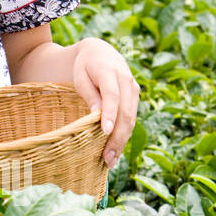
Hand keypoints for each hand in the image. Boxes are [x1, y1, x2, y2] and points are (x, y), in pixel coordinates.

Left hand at [71, 37, 139, 167]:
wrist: (101, 53)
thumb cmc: (85, 67)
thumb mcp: (80, 77)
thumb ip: (89, 94)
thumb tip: (96, 115)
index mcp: (109, 71)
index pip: (112, 95)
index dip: (110, 114)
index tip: (105, 131)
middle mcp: (126, 80)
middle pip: (125, 111)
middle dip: (117, 137)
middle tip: (107, 158)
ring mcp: (133, 89)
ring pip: (131, 118)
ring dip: (122, 141)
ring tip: (110, 161)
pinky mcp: (135, 96)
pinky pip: (131, 118)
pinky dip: (123, 136)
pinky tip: (115, 151)